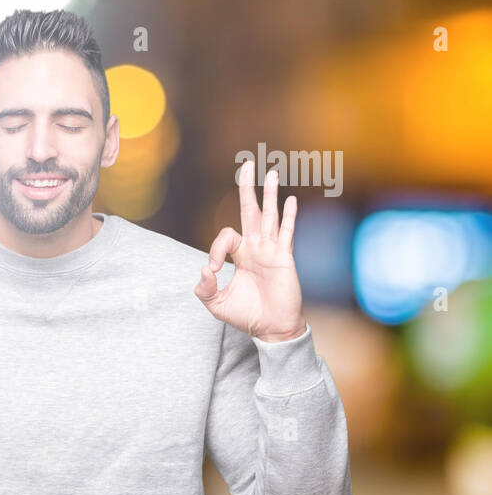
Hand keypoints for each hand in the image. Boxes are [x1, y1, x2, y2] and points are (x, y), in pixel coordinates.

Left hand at [195, 161, 306, 342]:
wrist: (271, 329)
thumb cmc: (246, 316)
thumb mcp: (216, 304)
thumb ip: (204, 289)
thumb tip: (203, 270)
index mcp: (239, 256)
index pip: (225, 236)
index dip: (214, 248)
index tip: (211, 269)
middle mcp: (255, 248)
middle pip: (250, 211)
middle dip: (247, 188)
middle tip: (247, 165)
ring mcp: (271, 251)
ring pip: (269, 216)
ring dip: (269, 194)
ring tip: (270, 172)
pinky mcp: (284, 258)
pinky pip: (286, 233)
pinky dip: (288, 216)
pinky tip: (291, 200)